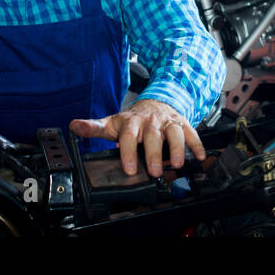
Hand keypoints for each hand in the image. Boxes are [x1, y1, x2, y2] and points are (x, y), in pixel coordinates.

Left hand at [69, 98, 204, 177]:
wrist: (156, 102)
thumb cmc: (132, 120)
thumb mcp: (112, 123)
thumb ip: (94, 127)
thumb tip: (74, 126)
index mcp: (131, 122)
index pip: (128, 136)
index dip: (128, 152)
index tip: (130, 168)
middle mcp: (150, 122)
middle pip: (152, 136)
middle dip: (153, 154)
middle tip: (154, 172)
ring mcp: (167, 121)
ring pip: (174, 132)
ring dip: (177, 148)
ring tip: (176, 164)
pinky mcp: (182, 123)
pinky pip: (191, 132)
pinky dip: (197, 144)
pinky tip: (200, 156)